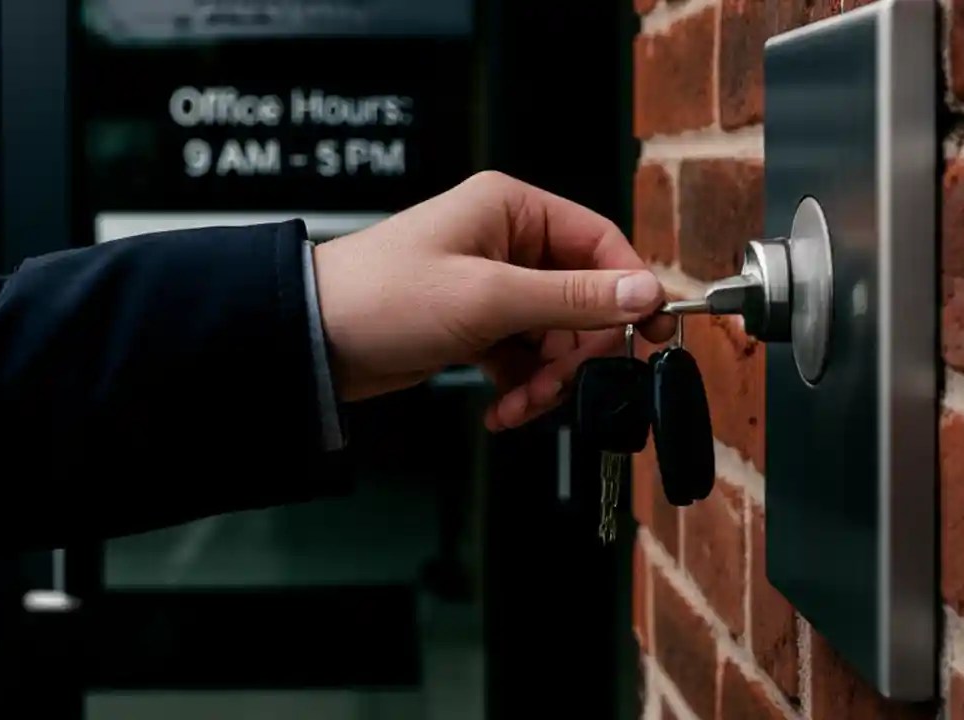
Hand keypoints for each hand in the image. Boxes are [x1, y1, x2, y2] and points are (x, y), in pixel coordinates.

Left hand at [314, 170, 675, 430]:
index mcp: (513, 210)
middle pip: (583, 297)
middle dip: (576, 351)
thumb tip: (645, 291)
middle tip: (559, 386)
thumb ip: (572, 298)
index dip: (629, 289)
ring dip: (549, 379)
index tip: (650, 335)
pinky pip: (526, 357)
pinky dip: (523, 387)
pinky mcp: (477, 325)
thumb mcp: (488, 298)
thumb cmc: (383, 297)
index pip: (600, 242)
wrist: (313, 341)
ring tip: (521, 405)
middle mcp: (508, 241)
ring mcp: (493, 286)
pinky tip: (503, 412)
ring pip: (556, 335)